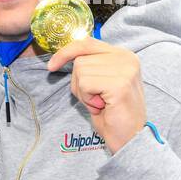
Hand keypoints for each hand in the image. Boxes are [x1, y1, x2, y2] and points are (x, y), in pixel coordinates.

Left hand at [47, 39, 145, 153]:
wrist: (129, 137)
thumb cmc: (112, 112)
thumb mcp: (99, 82)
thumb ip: (90, 66)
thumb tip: (65, 56)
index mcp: (123, 55)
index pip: (87, 43)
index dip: (66, 52)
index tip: (51, 66)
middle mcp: (127, 58)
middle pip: (80, 60)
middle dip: (78, 83)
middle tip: (95, 99)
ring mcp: (125, 70)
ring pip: (80, 71)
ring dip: (83, 93)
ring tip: (100, 103)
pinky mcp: (120, 83)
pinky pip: (85, 84)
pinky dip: (87, 99)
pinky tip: (102, 107)